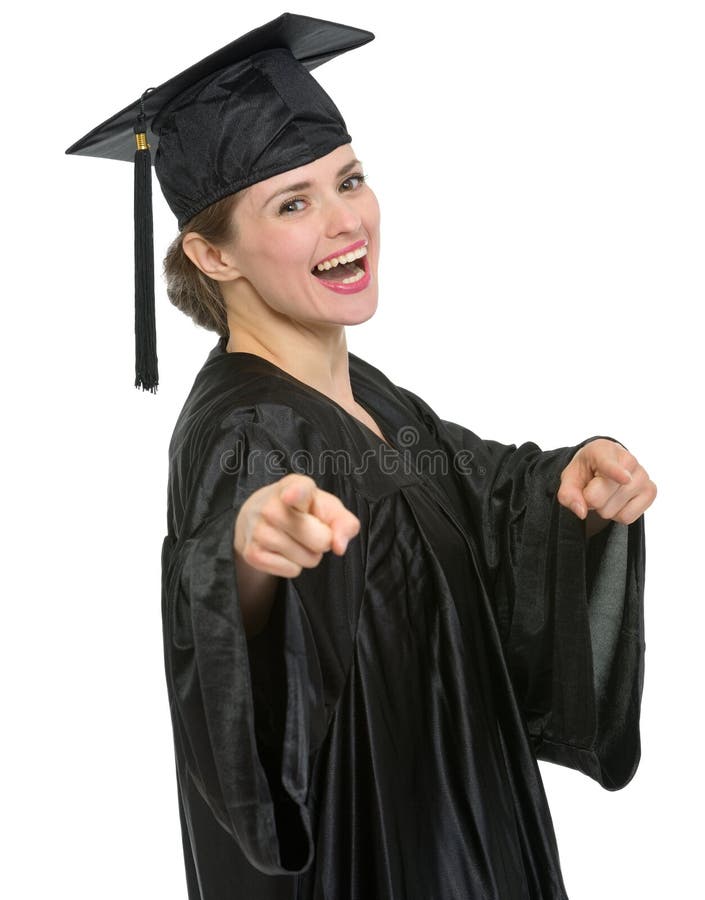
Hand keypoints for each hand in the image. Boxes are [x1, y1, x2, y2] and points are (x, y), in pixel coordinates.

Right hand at [234, 473, 360, 577]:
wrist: (257, 516)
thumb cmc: (302, 510)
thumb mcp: (328, 508)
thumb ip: (344, 523)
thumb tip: (339, 547)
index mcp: (294, 487)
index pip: (296, 490)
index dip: (295, 494)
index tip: (290, 496)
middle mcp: (271, 506)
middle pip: (320, 540)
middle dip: (322, 541)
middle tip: (310, 529)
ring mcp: (259, 530)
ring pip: (308, 559)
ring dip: (308, 554)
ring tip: (295, 538)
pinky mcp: (252, 553)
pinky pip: (292, 571)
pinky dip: (293, 566)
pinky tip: (283, 550)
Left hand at [557, 438, 656, 527]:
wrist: (604, 468)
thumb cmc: (586, 471)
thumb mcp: (569, 478)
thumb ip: (568, 494)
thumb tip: (581, 512)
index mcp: (603, 450)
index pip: (608, 465)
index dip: (615, 472)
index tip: (624, 478)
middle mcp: (628, 459)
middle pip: (600, 498)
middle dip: (590, 500)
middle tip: (594, 487)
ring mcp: (643, 475)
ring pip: (613, 511)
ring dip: (604, 508)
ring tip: (606, 493)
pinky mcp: (651, 491)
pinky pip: (627, 518)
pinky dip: (617, 515)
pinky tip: (618, 500)